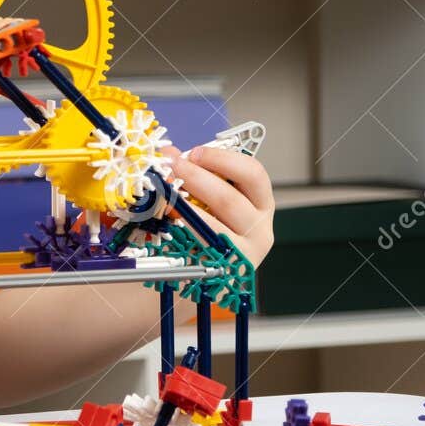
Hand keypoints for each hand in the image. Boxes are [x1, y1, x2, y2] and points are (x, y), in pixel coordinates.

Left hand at [163, 145, 274, 265]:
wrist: (206, 272)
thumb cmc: (211, 229)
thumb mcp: (212, 200)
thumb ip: (197, 175)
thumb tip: (169, 153)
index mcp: (261, 203)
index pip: (253, 174)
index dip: (224, 160)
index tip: (195, 153)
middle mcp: (260, 228)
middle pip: (230, 199)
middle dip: (196, 178)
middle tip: (171, 166)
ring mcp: (245, 252)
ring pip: (214, 225)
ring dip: (184, 205)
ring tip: (164, 191)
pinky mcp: (226, 269)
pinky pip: (201, 247)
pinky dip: (183, 230)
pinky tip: (168, 219)